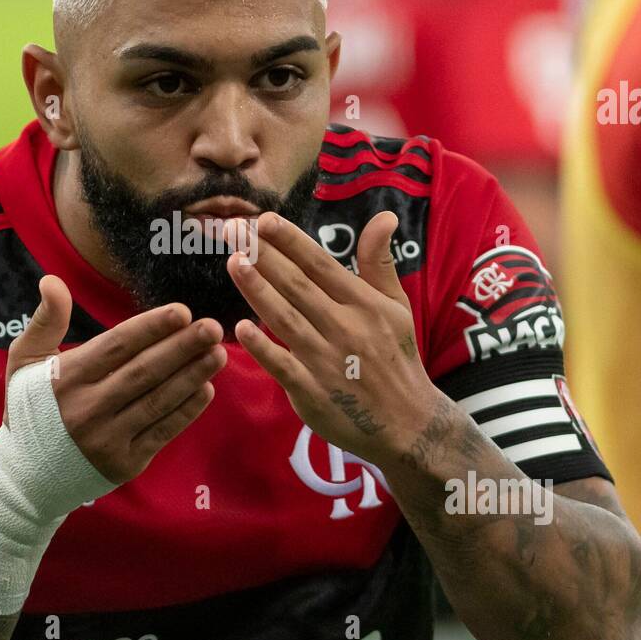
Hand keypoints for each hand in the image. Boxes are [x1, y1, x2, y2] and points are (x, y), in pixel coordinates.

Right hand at [6, 275, 225, 483]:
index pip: (116, 347)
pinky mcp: (125, 464)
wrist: (28, 475)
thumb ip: (45, 320)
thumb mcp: (23, 360)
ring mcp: (107, 439)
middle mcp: (87, 409)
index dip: (151, 328)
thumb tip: (52, 280)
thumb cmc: (31, 408)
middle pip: (144, 372)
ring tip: (219, 354)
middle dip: (182, 348)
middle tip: (213, 328)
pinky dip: (186, 411)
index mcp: (66, 379)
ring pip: (158, 402)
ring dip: (192, 376)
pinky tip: (206, 389)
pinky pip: (162, 432)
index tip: (182, 311)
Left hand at [226, 210, 434, 466]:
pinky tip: (241, 327)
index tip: (264, 220)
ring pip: (285, 319)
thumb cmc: (397, 357)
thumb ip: (380, 262)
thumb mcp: (396, 306)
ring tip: (233, 263)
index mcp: (364, 304)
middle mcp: (345, 327)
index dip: (291, 242)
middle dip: (264, 256)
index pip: (320, 265)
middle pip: (297, 286)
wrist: (407, 423)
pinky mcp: (312, 392)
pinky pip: (281, 365)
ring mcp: (327, 361)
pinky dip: (262, 347)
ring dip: (257, 290)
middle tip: (233, 230)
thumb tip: (384, 216)